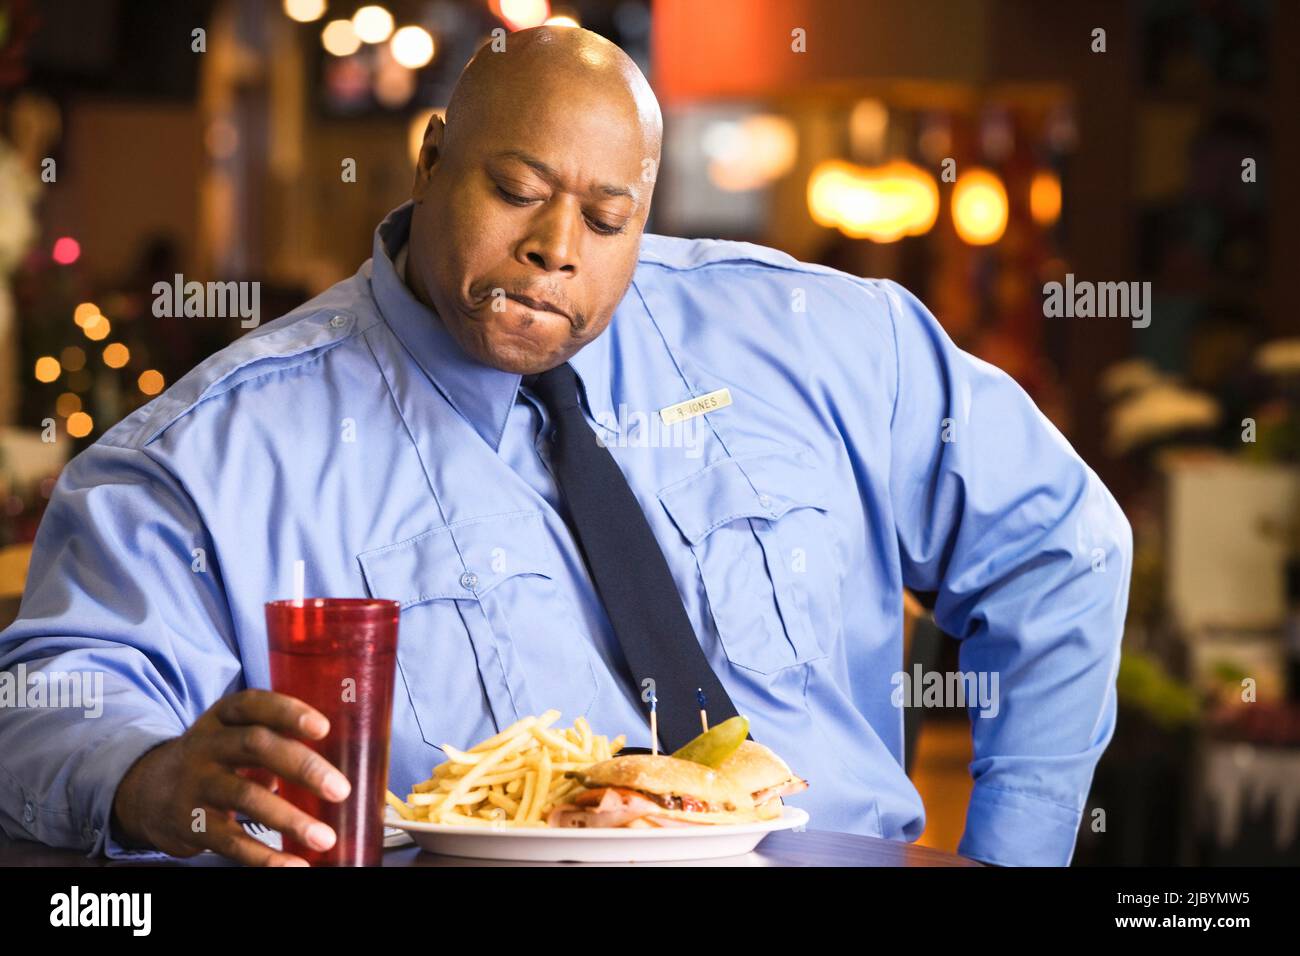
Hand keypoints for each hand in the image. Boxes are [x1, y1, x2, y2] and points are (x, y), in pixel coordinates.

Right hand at [109, 689, 350, 865]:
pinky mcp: (190, 823)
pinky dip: (264, 856)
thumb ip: (275, 737)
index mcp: (223, 717)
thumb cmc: (215, 758)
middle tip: (340, 789)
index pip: (254, 704)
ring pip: (246, 796)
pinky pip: (230, 840)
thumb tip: (346, 759)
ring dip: (290, 819)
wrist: (146, 791)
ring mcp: (196, 783)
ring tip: (325, 837)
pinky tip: (294, 865)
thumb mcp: (233, 734)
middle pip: (256, 745)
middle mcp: (207, 745)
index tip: (323, 727)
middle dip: (302, 766)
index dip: (288, 712)